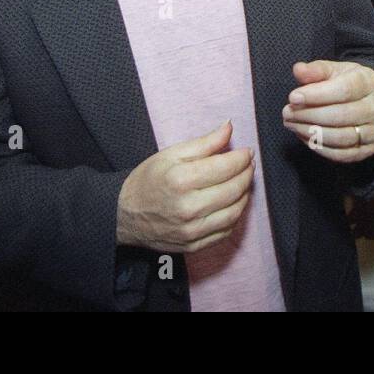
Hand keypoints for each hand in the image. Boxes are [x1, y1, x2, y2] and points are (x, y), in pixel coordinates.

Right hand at [116, 121, 253, 252]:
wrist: (125, 214)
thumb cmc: (148, 179)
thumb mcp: (171, 154)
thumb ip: (204, 142)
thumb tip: (229, 127)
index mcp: (181, 180)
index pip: (226, 167)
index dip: (242, 158)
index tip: (247, 152)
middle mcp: (188, 207)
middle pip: (234, 190)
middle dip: (247, 174)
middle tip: (248, 165)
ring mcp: (191, 230)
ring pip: (234, 212)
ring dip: (245, 195)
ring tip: (243, 182)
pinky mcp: (193, 245)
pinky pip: (226, 231)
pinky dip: (235, 215)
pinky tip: (232, 202)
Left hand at [283, 60, 373, 162]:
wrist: (365, 99)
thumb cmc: (345, 82)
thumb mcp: (332, 70)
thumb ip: (315, 70)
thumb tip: (299, 69)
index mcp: (369, 81)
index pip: (344, 90)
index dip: (316, 95)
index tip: (293, 97)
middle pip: (341, 115)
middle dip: (309, 115)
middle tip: (287, 113)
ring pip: (341, 137)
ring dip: (311, 133)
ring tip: (292, 124)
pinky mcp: (368, 149)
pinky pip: (342, 154)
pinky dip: (320, 148)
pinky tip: (304, 136)